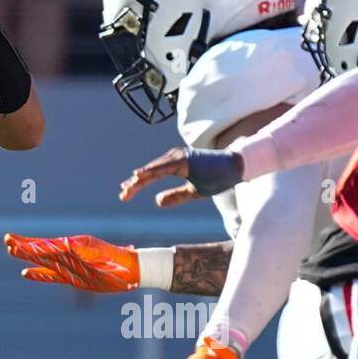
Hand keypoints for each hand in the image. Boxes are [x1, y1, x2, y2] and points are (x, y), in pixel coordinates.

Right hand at [4, 233, 139, 292]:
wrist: (134, 271)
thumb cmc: (120, 262)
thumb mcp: (100, 256)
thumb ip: (83, 251)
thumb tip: (67, 244)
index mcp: (74, 245)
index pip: (47, 245)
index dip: (30, 244)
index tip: (14, 241)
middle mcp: (70, 253)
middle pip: (42, 249)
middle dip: (24, 245)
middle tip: (7, 239)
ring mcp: (70, 265)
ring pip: (44, 260)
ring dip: (28, 256)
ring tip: (11, 250)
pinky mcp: (73, 278)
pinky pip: (52, 276)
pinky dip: (39, 275)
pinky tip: (26, 274)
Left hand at [119, 146, 243, 204]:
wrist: (236, 167)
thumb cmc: (217, 177)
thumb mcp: (193, 191)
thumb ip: (176, 195)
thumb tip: (156, 202)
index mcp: (174, 165)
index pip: (151, 177)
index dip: (137, 186)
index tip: (124, 195)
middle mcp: (174, 159)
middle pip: (148, 173)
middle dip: (134, 185)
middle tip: (121, 196)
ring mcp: (178, 157)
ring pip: (152, 170)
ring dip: (139, 180)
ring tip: (126, 189)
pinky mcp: (184, 159)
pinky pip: (163, 167)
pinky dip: (150, 171)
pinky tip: (138, 175)